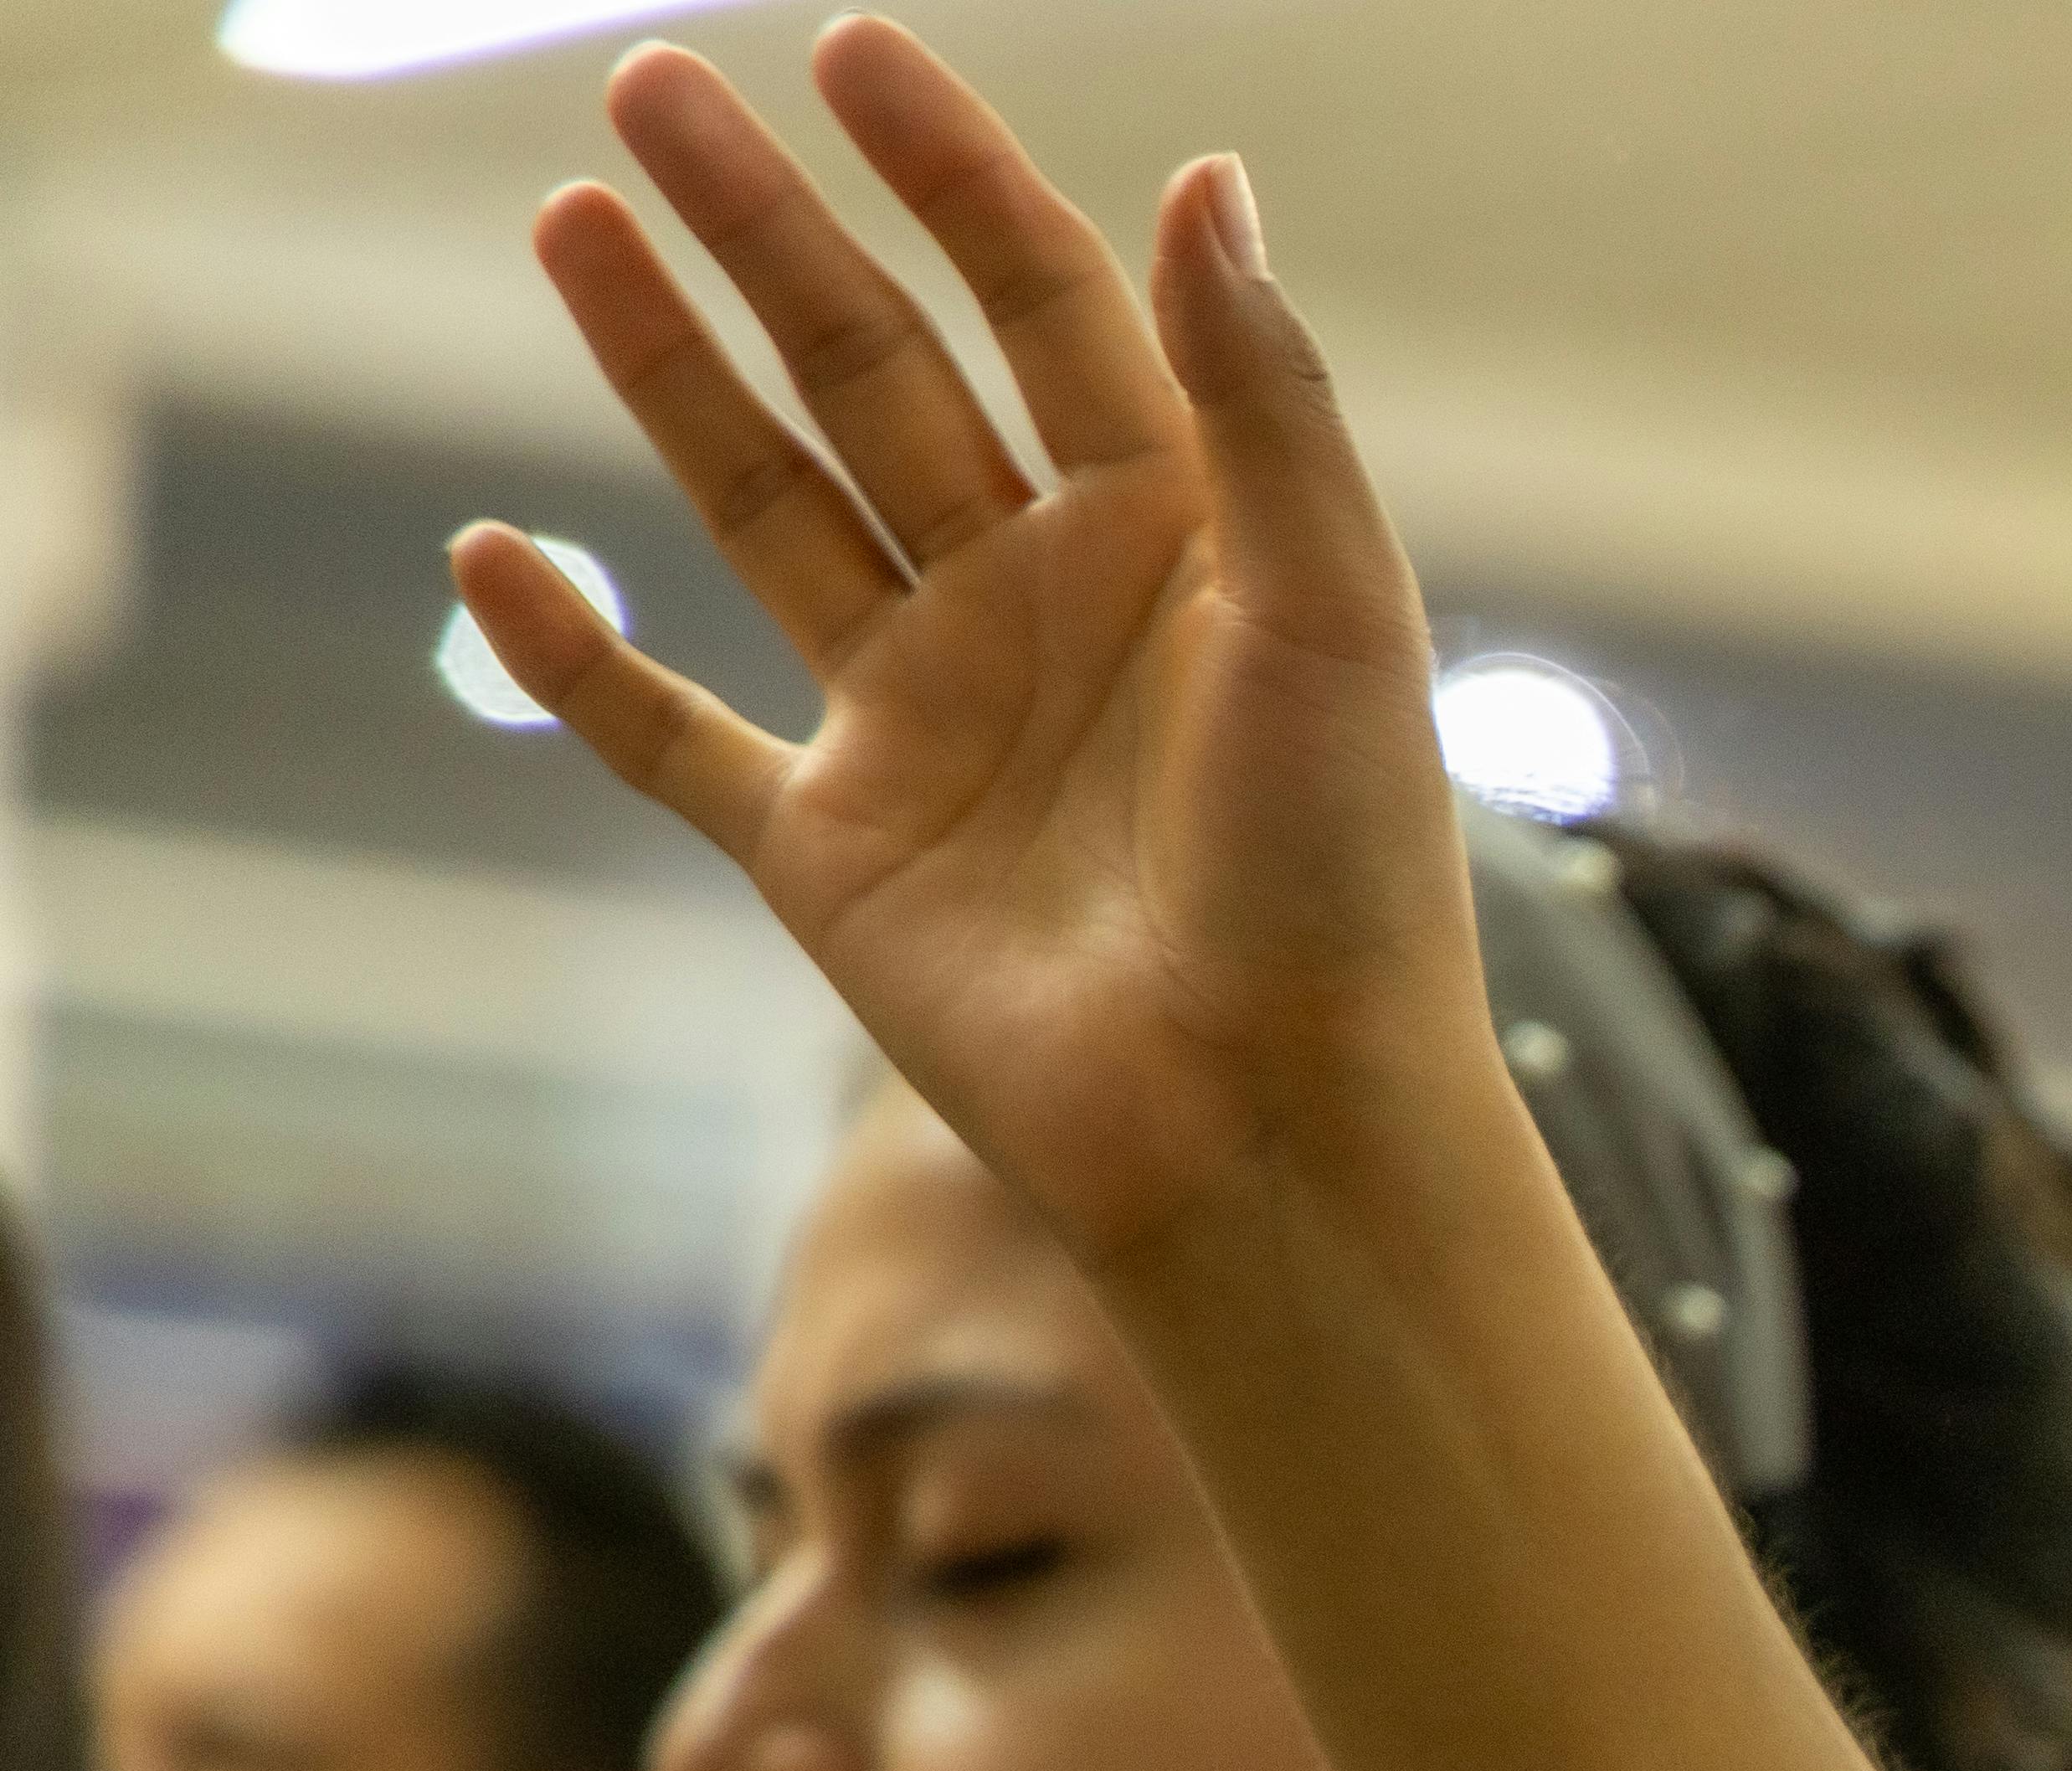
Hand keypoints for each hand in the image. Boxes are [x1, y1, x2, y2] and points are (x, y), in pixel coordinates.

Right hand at [465, 23, 1477, 1266]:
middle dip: (771, 232)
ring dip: (667, 366)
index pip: (1046, 304)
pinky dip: (576, 661)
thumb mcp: (1333, 608)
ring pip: (767, 502)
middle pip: (879, 371)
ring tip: (575, 218)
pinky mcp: (838, 855)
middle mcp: (1043, 608)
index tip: (850, 52)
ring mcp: (929, 725)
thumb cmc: (1345, 878)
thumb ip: (1267, 400)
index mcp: (1174, 538)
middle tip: (654, 92)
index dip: (952, 175)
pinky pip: (672, 738)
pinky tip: (488, 554)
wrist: (1282, 1122)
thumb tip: (1207, 177)